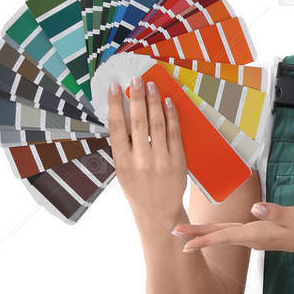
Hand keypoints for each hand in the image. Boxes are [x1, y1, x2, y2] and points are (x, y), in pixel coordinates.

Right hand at [109, 79, 186, 229]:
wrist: (159, 213)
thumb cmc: (137, 189)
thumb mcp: (123, 171)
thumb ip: (123, 146)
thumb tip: (122, 113)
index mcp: (123, 164)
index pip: (117, 128)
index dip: (116, 105)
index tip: (115, 87)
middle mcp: (141, 162)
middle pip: (138, 122)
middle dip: (137, 98)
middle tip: (136, 79)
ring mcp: (161, 161)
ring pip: (157, 124)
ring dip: (154, 102)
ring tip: (151, 85)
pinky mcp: (178, 162)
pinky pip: (175, 133)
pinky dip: (171, 115)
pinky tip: (168, 102)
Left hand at [173, 201, 293, 254]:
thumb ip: (275, 212)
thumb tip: (257, 209)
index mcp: (256, 233)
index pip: (223, 235)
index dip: (202, 238)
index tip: (183, 242)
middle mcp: (253, 238)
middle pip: (219, 237)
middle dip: (196, 237)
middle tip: (174, 235)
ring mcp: (256, 238)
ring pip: (224, 236)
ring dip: (205, 235)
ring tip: (187, 235)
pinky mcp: (260, 235)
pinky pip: (233, 234)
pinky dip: (219, 233)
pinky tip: (214, 231)